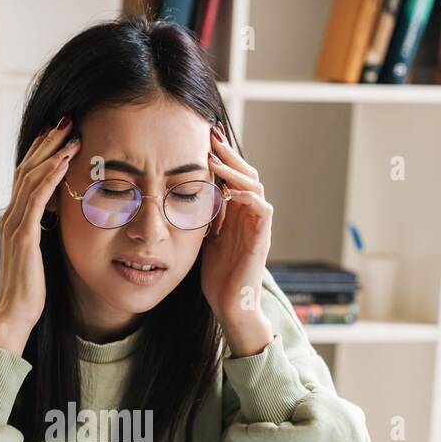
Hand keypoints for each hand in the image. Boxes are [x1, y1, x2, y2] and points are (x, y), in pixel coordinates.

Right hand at [0, 116, 79, 355]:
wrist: (14, 313)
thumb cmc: (30, 289)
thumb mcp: (39, 253)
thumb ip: (43, 232)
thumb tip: (57, 218)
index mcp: (15, 219)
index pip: (26, 176)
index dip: (42, 151)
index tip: (60, 133)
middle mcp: (11, 217)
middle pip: (27, 168)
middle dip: (47, 142)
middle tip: (66, 120)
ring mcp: (15, 224)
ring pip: (31, 177)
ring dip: (52, 152)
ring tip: (71, 132)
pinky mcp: (23, 236)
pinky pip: (35, 198)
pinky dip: (49, 176)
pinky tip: (63, 160)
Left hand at [200, 123, 274, 356]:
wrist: (229, 305)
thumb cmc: (216, 276)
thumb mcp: (202, 237)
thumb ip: (200, 215)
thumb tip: (178, 195)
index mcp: (237, 212)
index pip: (232, 175)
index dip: (220, 156)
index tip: (202, 138)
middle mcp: (250, 214)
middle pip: (246, 172)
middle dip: (228, 153)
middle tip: (210, 136)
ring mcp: (258, 225)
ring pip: (255, 185)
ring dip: (235, 170)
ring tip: (215, 158)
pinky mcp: (262, 238)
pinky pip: (262, 208)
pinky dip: (247, 195)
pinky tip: (230, 190)